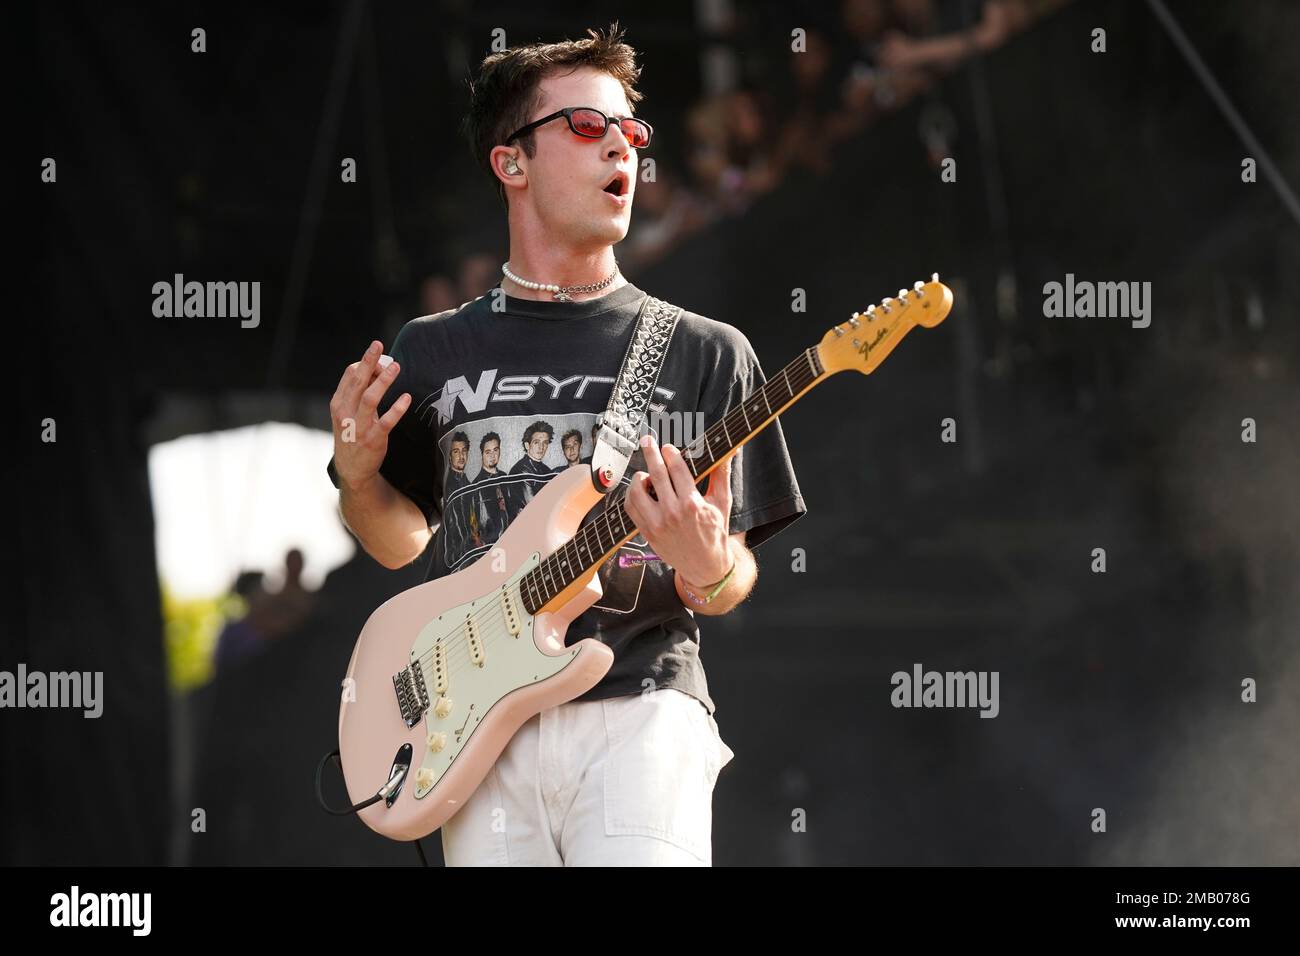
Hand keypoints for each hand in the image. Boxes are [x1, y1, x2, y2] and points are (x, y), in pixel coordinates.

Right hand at [329, 340, 410, 489]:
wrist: (351, 469)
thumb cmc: (352, 434)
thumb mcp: (348, 412)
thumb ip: (359, 391)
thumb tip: (375, 367)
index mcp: (339, 403)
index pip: (350, 375)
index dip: (365, 363)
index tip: (379, 356)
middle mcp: (346, 413)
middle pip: (357, 381)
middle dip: (368, 362)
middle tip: (378, 344)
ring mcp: (359, 427)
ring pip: (370, 398)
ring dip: (383, 381)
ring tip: (396, 366)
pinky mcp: (373, 439)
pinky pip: (386, 422)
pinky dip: (397, 409)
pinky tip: (406, 398)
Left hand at [624, 435, 734, 585]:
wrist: (705, 565)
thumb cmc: (715, 532)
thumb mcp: (722, 502)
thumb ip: (722, 474)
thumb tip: (731, 450)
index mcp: (692, 504)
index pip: (676, 470)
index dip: (670, 454)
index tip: (668, 447)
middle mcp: (672, 513)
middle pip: (656, 475)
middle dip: (651, 453)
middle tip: (647, 441)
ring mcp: (657, 524)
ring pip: (637, 491)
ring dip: (639, 477)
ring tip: (645, 473)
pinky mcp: (647, 533)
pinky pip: (631, 508)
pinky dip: (631, 495)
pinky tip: (639, 490)